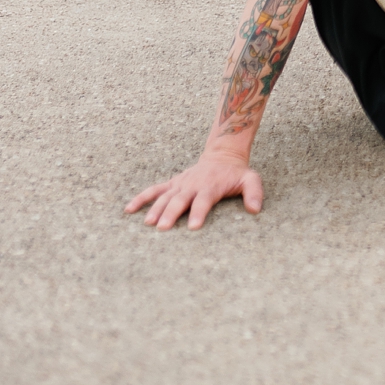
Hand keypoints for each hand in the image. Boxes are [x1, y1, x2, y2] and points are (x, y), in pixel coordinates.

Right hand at [125, 147, 262, 231]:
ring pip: (166, 196)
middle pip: (181, 199)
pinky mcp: (173, 183)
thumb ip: (254, 192)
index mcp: (211, 185)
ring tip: (148, 223)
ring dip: (156, 208)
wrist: (222, 156)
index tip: (194, 226)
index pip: (204, 200)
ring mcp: (181, 183)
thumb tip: (255, 210)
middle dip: (172, 213)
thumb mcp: (251, 179)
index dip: (199, 212)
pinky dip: (141, 198)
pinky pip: (154, 190)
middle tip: (163, 228)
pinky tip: (129, 209)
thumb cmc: (236, 174)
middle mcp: (193, 184)